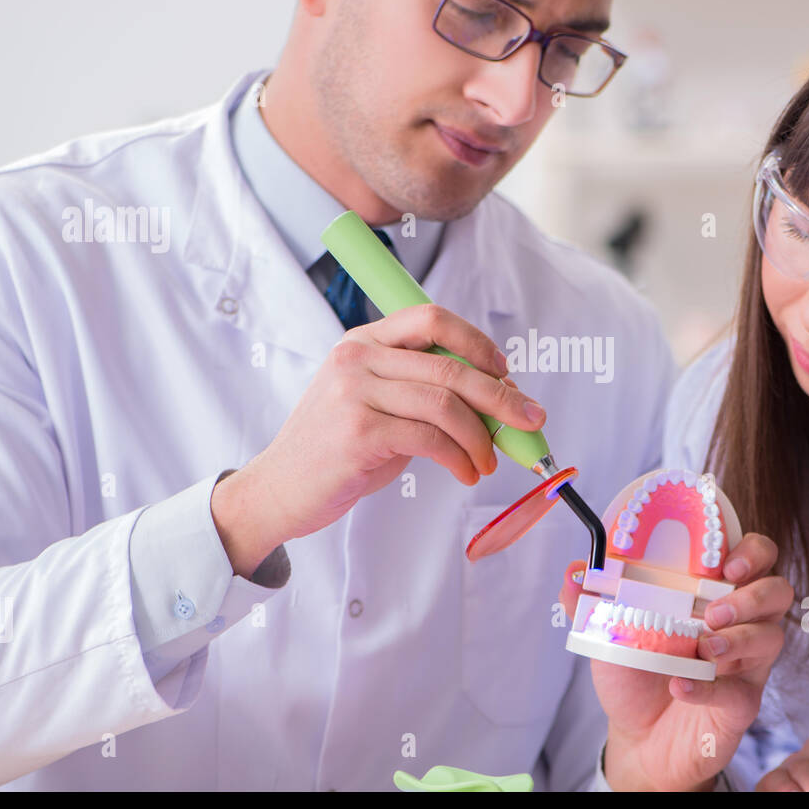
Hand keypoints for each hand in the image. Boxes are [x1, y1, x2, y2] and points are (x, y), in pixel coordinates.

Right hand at [212, 304, 546, 576]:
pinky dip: (460, 458)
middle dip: (500, 396)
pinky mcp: (358, 431)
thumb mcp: (379, 406)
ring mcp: (354, 392)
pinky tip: (466, 472)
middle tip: (529, 420)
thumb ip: (426, 394)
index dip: (476, 342)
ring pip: (445, 403)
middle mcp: (357, 357)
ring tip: (488, 462)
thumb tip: (501, 399)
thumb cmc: (338, 450)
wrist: (279, 490)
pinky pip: (431, 439)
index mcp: (364, 341)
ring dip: (482, 437)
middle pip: (449, 365)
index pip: (431, 318)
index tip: (506, 372)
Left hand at [559, 533, 793, 790]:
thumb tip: (572, 571)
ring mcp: (746, 664)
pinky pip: (740, 691)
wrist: (639, 738)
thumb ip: (590, 602)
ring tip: (704, 647)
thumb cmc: (636, 675)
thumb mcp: (609, 634)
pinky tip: (680, 686)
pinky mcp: (741, 703)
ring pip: (772, 637)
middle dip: (753, 594)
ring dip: (739, 637)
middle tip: (714, 610)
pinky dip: (708, 687)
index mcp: (714, 594)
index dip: (751, 551)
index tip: (725, 562)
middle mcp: (740, 623)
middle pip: (779, 591)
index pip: (754, 557)